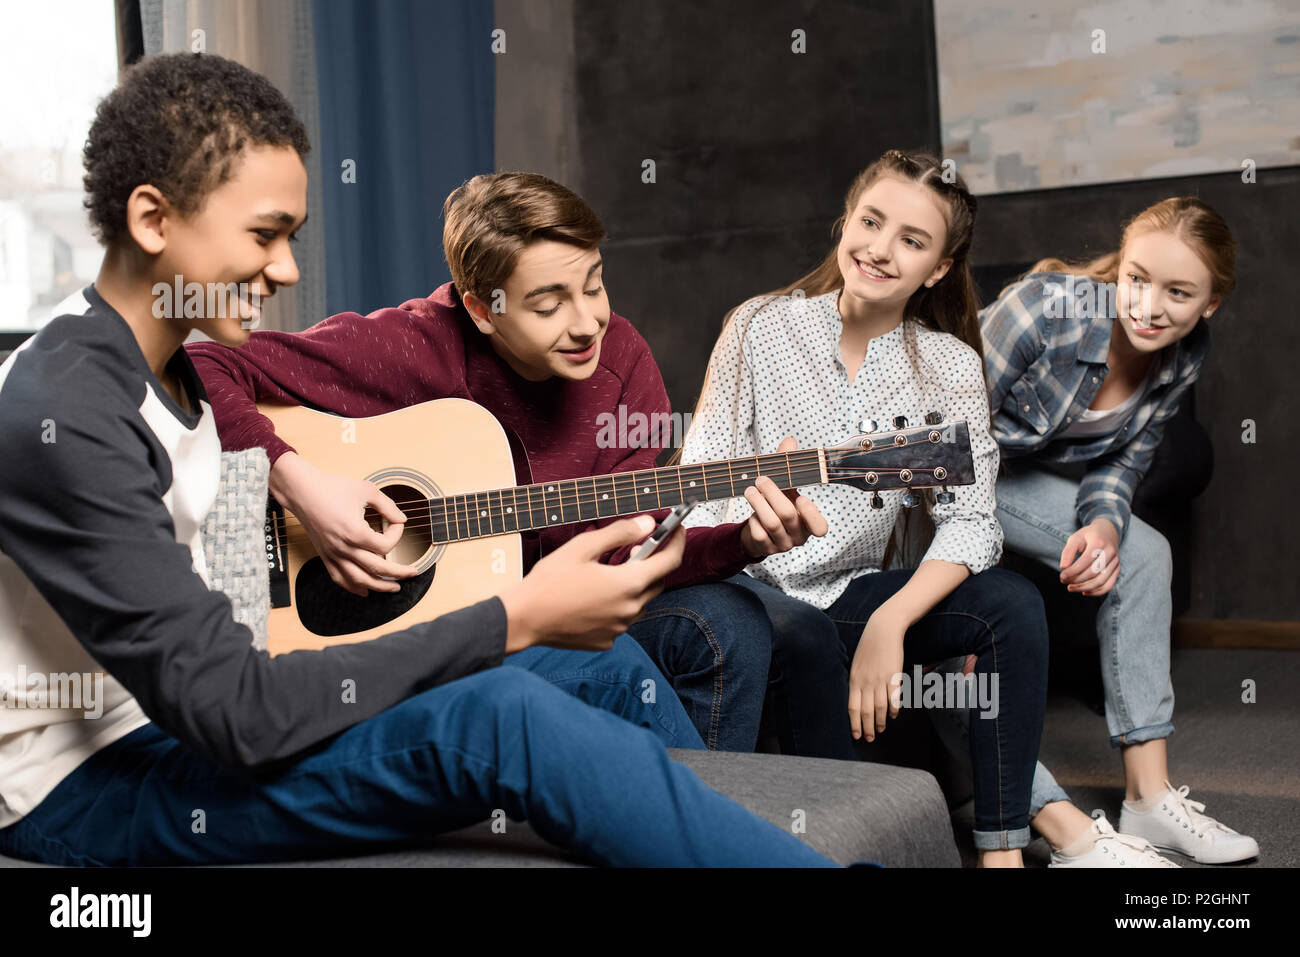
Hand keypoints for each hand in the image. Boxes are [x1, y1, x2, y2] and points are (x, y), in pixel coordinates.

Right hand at [270, 452, 416, 595]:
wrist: (302, 491)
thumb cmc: (333, 487)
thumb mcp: (366, 490)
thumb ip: (388, 506)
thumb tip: (402, 519)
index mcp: (355, 532)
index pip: (386, 545)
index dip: (397, 535)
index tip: (397, 523)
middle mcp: (344, 547)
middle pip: (377, 568)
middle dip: (399, 573)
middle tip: (413, 573)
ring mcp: (333, 554)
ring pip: (359, 580)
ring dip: (379, 586)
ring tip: (394, 588)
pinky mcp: (324, 555)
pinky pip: (339, 578)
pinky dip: (353, 587)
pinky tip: (364, 591)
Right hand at [498, 515, 684, 652]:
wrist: (524, 619)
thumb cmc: (549, 581)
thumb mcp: (583, 547)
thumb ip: (620, 533)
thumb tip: (648, 524)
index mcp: (628, 584)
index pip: (670, 561)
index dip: (677, 541)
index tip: (678, 528)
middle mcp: (630, 609)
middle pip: (657, 582)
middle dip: (653, 563)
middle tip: (638, 547)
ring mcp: (619, 629)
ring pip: (640, 602)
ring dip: (635, 586)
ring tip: (611, 572)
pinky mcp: (606, 641)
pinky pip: (622, 620)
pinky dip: (618, 606)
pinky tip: (596, 597)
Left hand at [739, 437, 829, 558]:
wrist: (759, 530)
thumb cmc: (777, 505)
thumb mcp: (786, 487)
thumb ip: (789, 465)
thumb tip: (789, 441)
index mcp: (809, 523)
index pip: (820, 528)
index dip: (811, 514)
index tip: (801, 497)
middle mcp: (798, 536)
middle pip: (788, 515)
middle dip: (773, 494)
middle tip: (761, 479)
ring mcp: (782, 544)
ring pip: (771, 524)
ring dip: (759, 503)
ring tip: (750, 489)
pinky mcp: (766, 549)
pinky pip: (759, 534)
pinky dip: (753, 520)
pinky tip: (751, 512)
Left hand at [848, 607, 906, 742]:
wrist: (883, 630)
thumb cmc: (868, 646)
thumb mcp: (856, 663)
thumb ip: (856, 680)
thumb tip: (856, 697)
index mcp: (854, 679)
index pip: (852, 707)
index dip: (854, 722)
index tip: (855, 735)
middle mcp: (866, 682)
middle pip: (866, 711)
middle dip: (867, 727)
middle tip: (869, 739)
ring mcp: (880, 679)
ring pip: (880, 707)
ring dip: (880, 721)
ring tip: (881, 729)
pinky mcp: (893, 675)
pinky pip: (893, 697)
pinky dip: (893, 709)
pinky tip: (892, 715)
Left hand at [1059, 517, 1120, 596]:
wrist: (1107, 532)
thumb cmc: (1088, 536)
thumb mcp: (1075, 538)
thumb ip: (1068, 552)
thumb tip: (1063, 567)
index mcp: (1099, 543)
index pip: (1085, 562)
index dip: (1072, 572)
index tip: (1061, 577)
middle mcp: (1110, 553)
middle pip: (1093, 573)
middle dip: (1076, 580)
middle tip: (1063, 581)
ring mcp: (1116, 562)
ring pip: (1101, 582)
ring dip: (1084, 588)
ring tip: (1070, 588)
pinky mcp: (1117, 569)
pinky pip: (1109, 585)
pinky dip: (1096, 592)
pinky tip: (1084, 592)